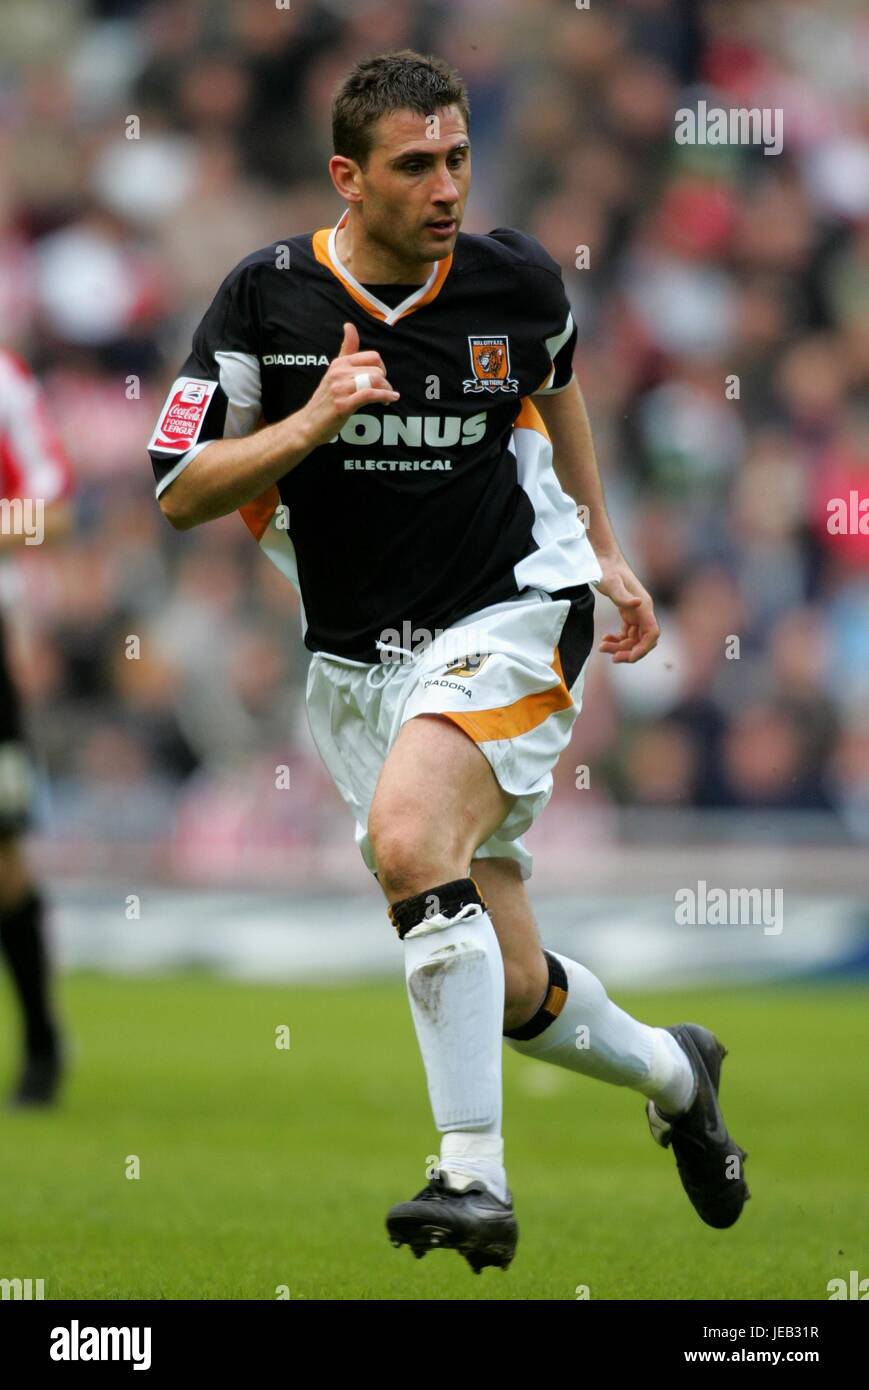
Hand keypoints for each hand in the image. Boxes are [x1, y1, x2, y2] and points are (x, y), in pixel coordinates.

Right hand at [297, 322, 399, 448]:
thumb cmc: (324, 400)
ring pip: (375, 380)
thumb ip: (346, 351)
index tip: (380, 379)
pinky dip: (384, 397)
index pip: (372, 356)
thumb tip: (349, 325)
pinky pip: (370, 394)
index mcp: (339, 363)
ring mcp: (340, 388)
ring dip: (386, 390)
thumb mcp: (334, 372)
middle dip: (385, 382)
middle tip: (384, 391)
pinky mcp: (343, 404)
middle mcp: (339, 372)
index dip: (382, 368)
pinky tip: (390, 400)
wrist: (307, 424)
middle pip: (377, 369)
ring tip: (387, 398)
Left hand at [595, 553, 659, 662]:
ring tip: (602, 647)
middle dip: (628, 651)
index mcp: (644, 606)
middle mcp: (643, 611)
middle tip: (610, 656)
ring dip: (620, 647)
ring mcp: (636, 612)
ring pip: (634, 639)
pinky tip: (605, 639)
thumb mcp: (611, 582)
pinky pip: (627, 633)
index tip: (628, 657)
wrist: (604, 558)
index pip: (652, 634)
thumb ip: (623, 595)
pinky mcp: (628, 612)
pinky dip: (617, 640)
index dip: (643, 649)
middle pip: (642, 641)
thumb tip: (639, 603)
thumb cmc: (607, 569)